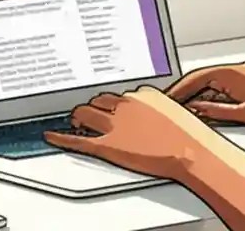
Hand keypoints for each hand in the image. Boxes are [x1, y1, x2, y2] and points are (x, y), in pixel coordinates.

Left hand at [43, 86, 217, 180]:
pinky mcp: (109, 145)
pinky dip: (62, 138)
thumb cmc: (191, 136)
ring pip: (86, 113)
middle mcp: (126, 105)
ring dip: (79, 116)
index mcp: (143, 94)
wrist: (193, 151)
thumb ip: (158, 108)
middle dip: (92, 106)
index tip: (107, 104)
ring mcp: (116, 124)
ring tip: (76, 120)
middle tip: (87, 112)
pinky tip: (51, 136)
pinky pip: (79, 139)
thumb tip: (153, 113)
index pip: (118, 93)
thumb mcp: (174, 112)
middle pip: (99, 100)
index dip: (110, 102)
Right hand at [167, 61, 244, 130]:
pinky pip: (227, 84)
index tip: (168, 98)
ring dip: (203, 95)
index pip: (197, 78)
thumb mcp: (243, 115)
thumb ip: (216, 111)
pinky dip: (217, 95)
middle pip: (204, 78)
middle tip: (175, 106)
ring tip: (192, 111)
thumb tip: (197, 109)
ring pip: (216, 82)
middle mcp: (238, 68)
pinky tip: (214, 108)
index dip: (180, 89)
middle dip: (189, 92)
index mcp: (232, 73)